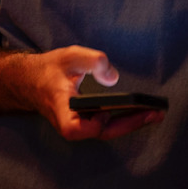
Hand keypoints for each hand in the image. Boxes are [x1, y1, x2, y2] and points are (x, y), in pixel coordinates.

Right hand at [28, 46, 164, 141]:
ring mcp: (78, 124)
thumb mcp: (69, 56)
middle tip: (155, 113)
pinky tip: (142, 110)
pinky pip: (106, 125)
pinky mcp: (85, 121)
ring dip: (131, 122)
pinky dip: (124, 118)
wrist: (31, 80)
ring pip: (106, 130)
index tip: (106, 111)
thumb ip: (92, 61)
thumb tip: (113, 77)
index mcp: (60, 108)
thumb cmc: (50, 69)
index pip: (74, 129)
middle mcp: (69, 122)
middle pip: (101, 132)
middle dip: (130, 124)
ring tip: (156, 111)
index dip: (93, 125)